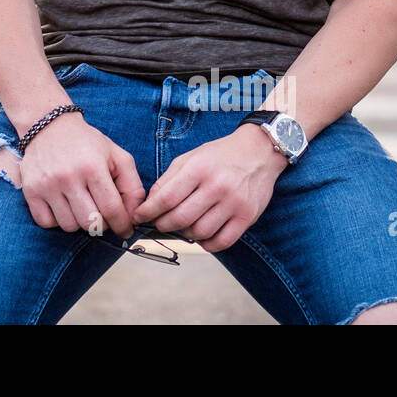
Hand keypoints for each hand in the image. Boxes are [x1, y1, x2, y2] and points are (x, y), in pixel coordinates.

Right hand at [18, 114, 145, 239]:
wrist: (49, 125)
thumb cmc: (87, 143)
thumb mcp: (117, 156)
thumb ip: (133, 186)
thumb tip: (133, 217)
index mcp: (93, 167)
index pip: (111, 209)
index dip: (122, 225)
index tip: (125, 230)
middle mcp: (68, 177)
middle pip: (90, 223)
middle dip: (101, 224)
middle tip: (102, 214)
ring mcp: (47, 185)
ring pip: (69, 226)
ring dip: (79, 222)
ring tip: (81, 205)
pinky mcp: (31, 190)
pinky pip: (47, 223)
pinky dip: (57, 220)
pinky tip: (62, 205)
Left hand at [131, 124, 286, 252]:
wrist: (258, 152)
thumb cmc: (219, 156)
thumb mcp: (189, 158)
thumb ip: (168, 180)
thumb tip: (149, 205)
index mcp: (198, 169)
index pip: (166, 198)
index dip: (148, 211)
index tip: (139, 216)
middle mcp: (217, 186)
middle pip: (181, 218)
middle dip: (163, 225)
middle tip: (159, 223)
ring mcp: (234, 203)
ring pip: (200, 232)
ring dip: (185, 234)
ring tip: (183, 226)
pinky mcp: (247, 216)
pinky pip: (222, 242)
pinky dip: (207, 244)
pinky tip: (201, 236)